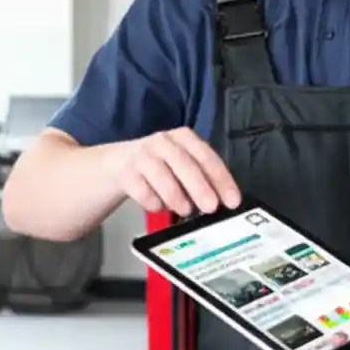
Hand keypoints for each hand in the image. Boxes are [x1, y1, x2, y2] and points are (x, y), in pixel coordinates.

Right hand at [115, 127, 241, 215]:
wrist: (116, 165)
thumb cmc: (156, 169)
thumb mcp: (180, 168)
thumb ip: (200, 180)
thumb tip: (221, 202)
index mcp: (183, 139)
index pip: (206, 156)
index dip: (221, 178)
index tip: (232, 200)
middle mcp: (163, 142)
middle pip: (185, 163)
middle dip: (200, 186)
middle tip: (211, 207)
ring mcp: (142, 155)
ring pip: (162, 175)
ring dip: (176, 196)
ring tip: (185, 210)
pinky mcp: (125, 172)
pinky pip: (141, 189)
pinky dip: (152, 202)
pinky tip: (157, 206)